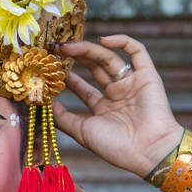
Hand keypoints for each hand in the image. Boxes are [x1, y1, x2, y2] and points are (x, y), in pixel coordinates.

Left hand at [50, 35, 184, 177]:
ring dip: (88, 49)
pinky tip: (103, 39)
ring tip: (68, 46)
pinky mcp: (148, 75)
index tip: (49, 69)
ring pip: (108, 58)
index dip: (67, 77)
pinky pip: (137, 51)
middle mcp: (117, 94)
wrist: (147, 152)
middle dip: (75, 57)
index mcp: (103, 108)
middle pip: (94, 68)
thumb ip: (63, 117)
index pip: (82, 87)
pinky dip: (122, 41)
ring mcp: (132, 83)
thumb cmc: (115, 147)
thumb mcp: (82, 132)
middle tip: (55, 49)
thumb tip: (43, 102)